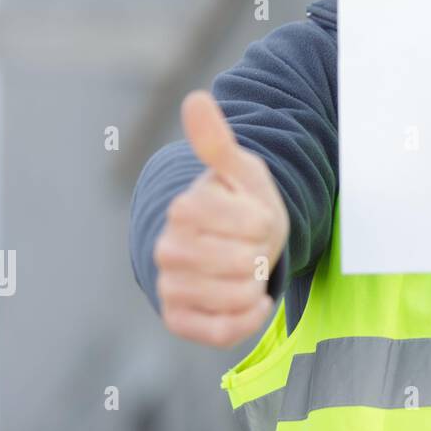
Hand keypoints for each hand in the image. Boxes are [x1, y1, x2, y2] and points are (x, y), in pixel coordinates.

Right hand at [154, 90, 289, 346]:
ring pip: (233, 297)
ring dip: (255, 285)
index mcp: (183, 210)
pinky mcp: (179, 320)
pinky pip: (223, 331)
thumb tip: (196, 99)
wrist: (232, 245)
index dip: (262, 223)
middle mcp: (169, 250)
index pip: (247, 226)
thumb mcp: (240, 171)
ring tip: (249, 269)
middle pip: (240, 263)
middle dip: (259, 254)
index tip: (256, 217)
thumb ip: (217, 141)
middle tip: (253, 246)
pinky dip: (247, 318)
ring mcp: (171, 286)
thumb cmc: (240, 204)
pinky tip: (252, 300)